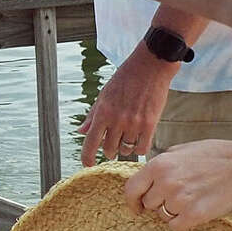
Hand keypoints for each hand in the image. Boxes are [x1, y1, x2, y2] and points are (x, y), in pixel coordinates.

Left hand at [79, 47, 177, 165]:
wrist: (150, 66)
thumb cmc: (125, 78)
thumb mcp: (104, 95)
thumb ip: (92, 115)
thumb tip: (80, 131)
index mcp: (103, 112)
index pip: (90, 142)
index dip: (87, 157)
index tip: (88, 164)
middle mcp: (117, 120)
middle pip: (108, 149)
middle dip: (108, 151)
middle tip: (111, 146)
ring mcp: (134, 123)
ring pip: (125, 150)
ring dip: (124, 148)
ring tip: (126, 139)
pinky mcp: (150, 124)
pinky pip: (142, 147)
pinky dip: (138, 148)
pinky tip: (138, 142)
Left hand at [122, 138, 231, 229]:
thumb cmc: (213, 156)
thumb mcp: (180, 150)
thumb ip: (160, 163)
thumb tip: (145, 178)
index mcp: (159, 164)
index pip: (131, 189)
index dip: (131, 201)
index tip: (136, 207)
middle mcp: (166, 182)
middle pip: (148, 204)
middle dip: (158, 201)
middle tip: (177, 195)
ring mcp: (179, 200)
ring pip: (162, 215)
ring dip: (172, 211)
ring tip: (190, 198)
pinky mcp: (193, 215)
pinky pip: (175, 226)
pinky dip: (182, 222)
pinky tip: (194, 210)